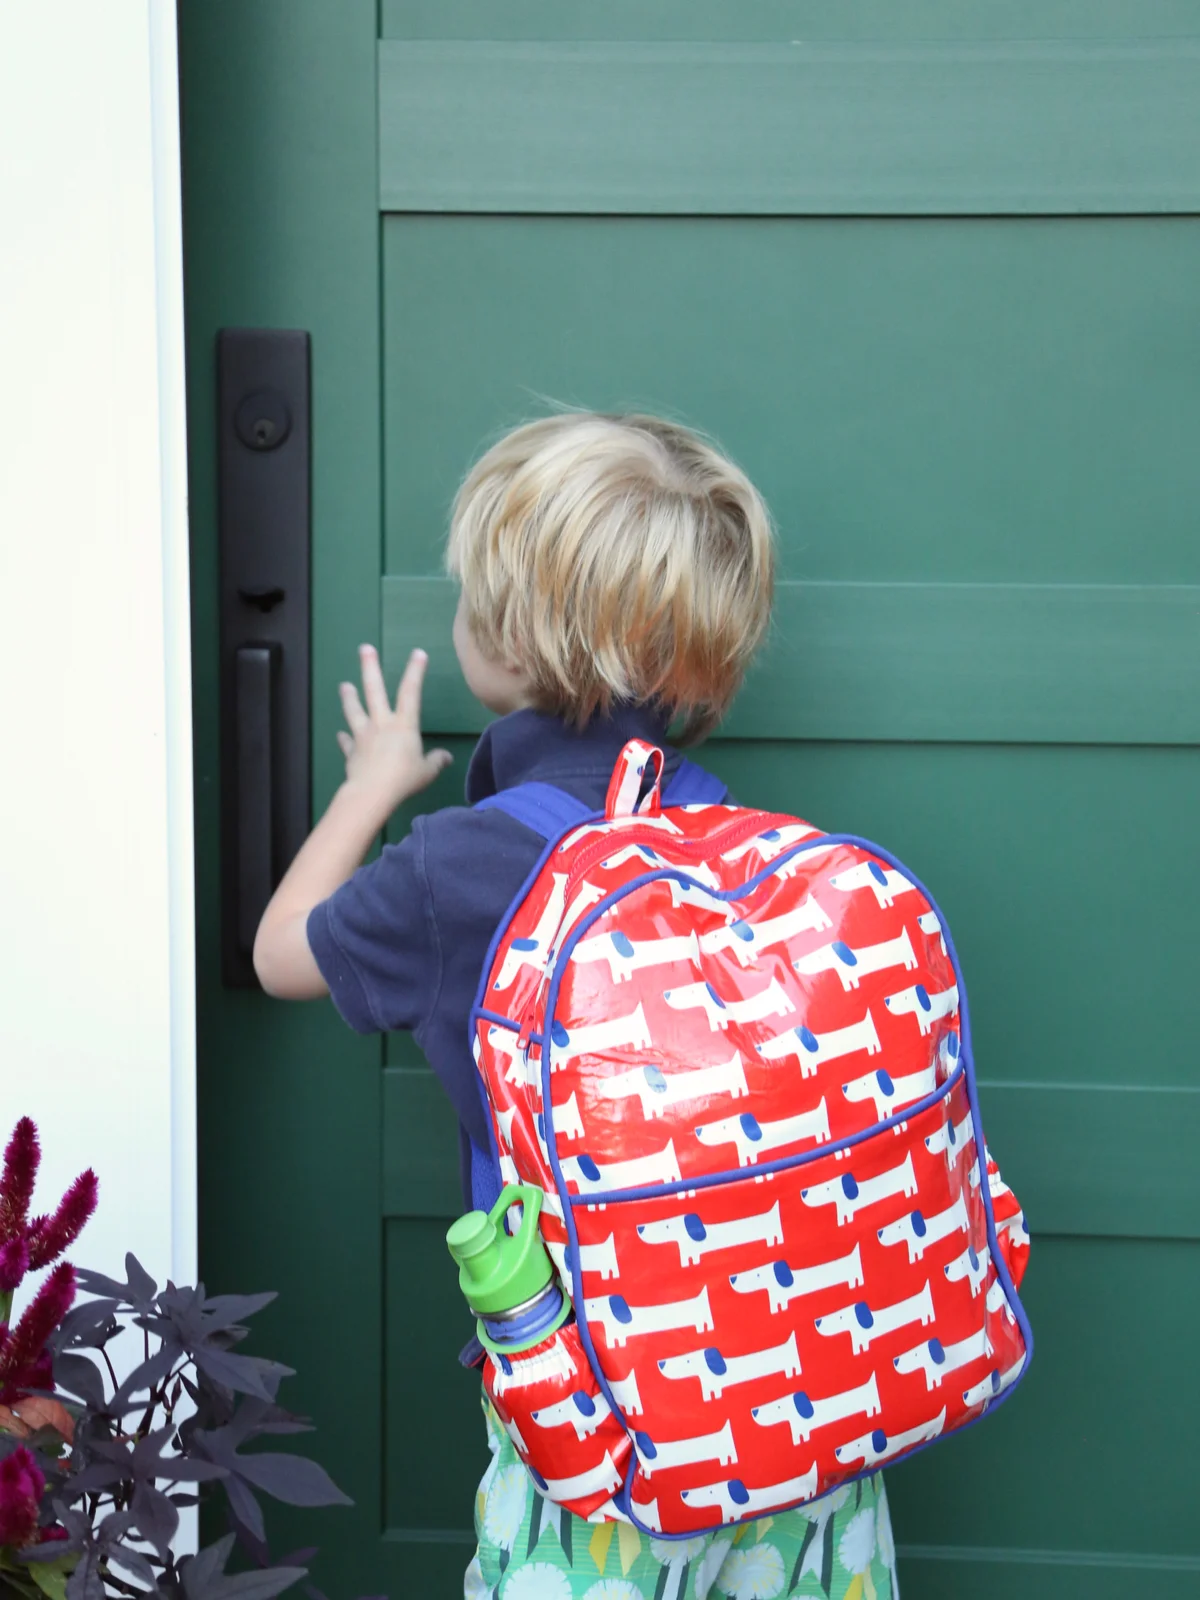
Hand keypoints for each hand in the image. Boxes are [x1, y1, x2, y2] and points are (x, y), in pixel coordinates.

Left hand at [337, 644, 451, 815]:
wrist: (371, 793)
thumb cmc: (403, 779)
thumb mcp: (427, 772)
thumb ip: (436, 761)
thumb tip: (446, 757)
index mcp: (403, 725)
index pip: (410, 692)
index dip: (415, 671)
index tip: (418, 653)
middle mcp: (381, 724)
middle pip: (374, 690)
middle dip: (369, 668)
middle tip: (364, 648)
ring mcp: (363, 736)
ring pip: (354, 711)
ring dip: (349, 698)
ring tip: (344, 686)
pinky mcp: (351, 752)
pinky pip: (347, 743)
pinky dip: (344, 739)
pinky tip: (340, 735)